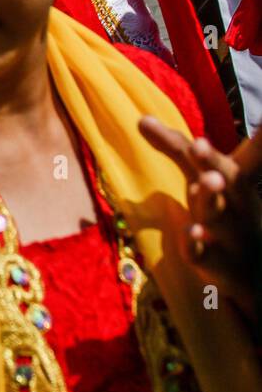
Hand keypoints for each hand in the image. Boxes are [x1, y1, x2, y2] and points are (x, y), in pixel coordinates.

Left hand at [140, 116, 261, 321]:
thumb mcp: (200, 179)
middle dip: (214, 163)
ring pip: (220, 217)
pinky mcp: (221, 266)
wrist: (249, 274)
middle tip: (200, 145)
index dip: (260, 138)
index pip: (249, 154)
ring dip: (210, 200)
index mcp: (237, 182)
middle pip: (231, 181)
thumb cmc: (223, 213)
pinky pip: (208, 256)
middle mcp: (240, 206)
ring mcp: (233, 237)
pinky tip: (190, 235)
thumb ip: (176, 149)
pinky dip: (198, 246)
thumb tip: (141, 118)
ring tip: (202, 184)